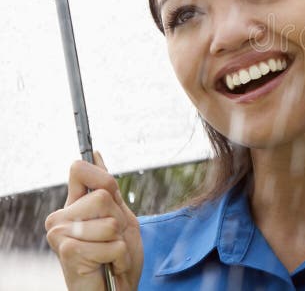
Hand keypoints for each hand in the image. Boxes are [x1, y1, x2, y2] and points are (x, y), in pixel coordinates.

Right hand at [45, 151, 142, 290]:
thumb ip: (107, 187)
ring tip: (109, 254)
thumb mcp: (120, 215)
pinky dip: (119, 257)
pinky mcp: (67, 251)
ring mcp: (60, 234)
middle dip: (119, 220)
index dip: (104, 180)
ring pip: (110, 222)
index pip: (82, 170)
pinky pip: (112, 244)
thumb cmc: (117, 257)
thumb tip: (95, 153)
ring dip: (119, 241)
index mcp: (72, 205)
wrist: (115, 289)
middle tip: (112, 239)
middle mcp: (60, 217)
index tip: (110, 200)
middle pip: (103, 195)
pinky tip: (107, 265)